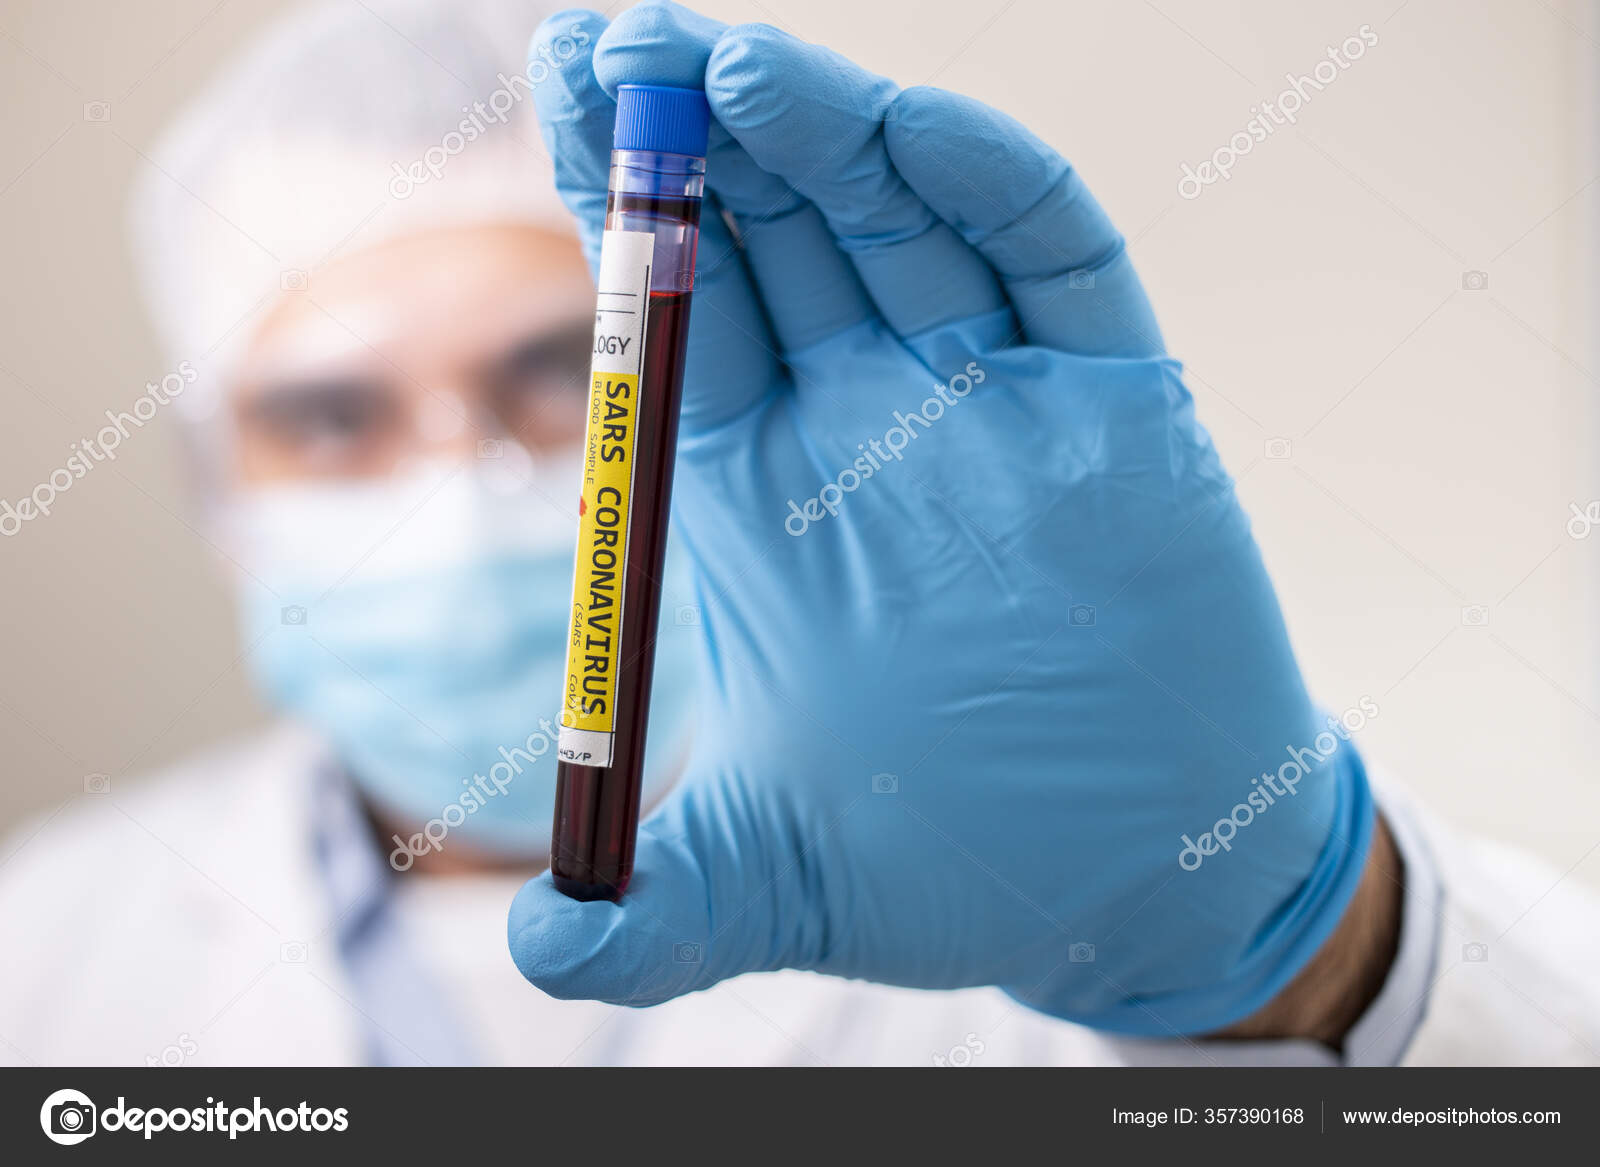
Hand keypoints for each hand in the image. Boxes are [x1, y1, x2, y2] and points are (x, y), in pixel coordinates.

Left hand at [509, 1, 1375, 1036]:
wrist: (1138, 881)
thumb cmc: (954, 865)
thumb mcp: (775, 886)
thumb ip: (656, 913)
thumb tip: (544, 954)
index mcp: (761, 496)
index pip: (669, 316)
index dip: (609, 205)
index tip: (550, 88)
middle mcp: (868, 420)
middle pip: (764, 232)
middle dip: (686, 134)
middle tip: (613, 33)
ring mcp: (993, 395)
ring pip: (891, 212)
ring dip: (813, 128)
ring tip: (720, 64)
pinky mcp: (1115, 397)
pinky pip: (1046, 252)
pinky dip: (973, 180)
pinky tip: (894, 130)